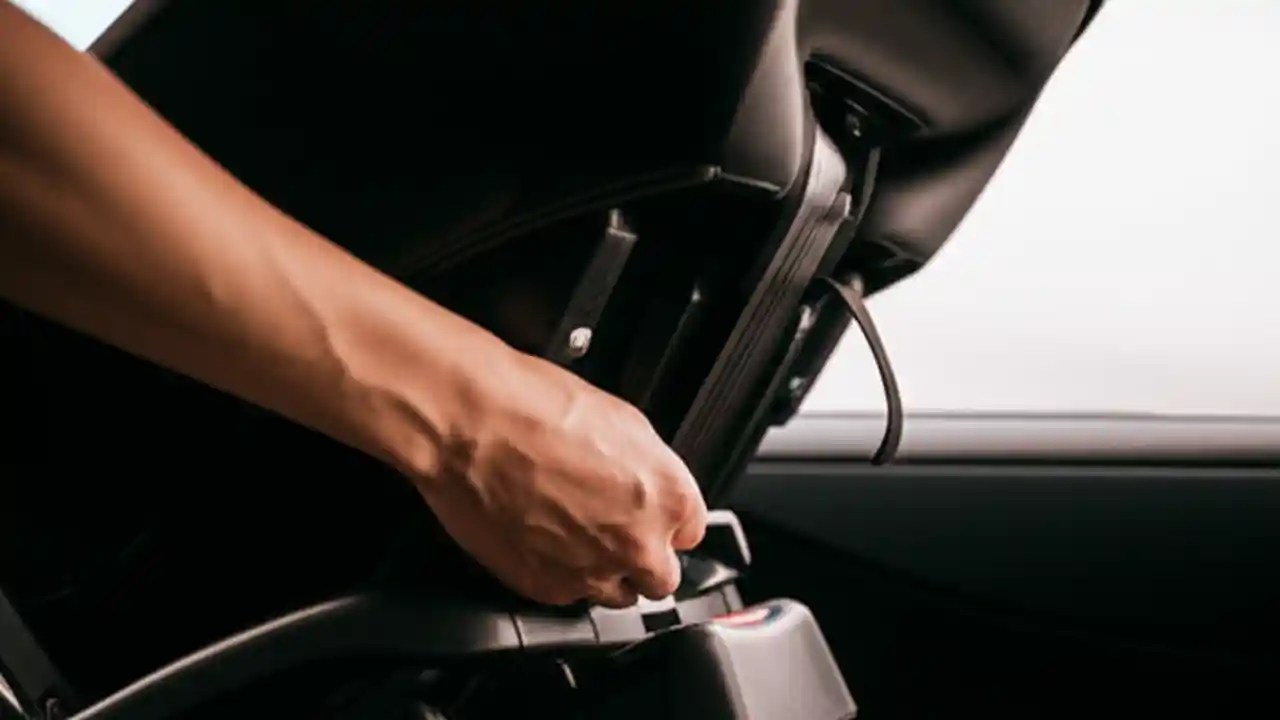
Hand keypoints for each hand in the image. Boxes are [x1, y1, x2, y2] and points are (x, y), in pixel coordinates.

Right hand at [409, 341, 707, 608]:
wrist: (471, 427)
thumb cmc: (535, 408)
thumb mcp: (621, 420)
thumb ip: (649, 469)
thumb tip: (647, 485)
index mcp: (668, 497)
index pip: (692, 530)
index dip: (666, 519)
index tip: (648, 513)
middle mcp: (638, 543)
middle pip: (662, 575)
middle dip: (643, 555)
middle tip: (614, 529)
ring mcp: (593, 572)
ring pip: (618, 594)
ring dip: (606, 571)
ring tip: (575, 536)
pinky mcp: (547, 589)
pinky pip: (569, 596)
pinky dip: (561, 575)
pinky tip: (542, 540)